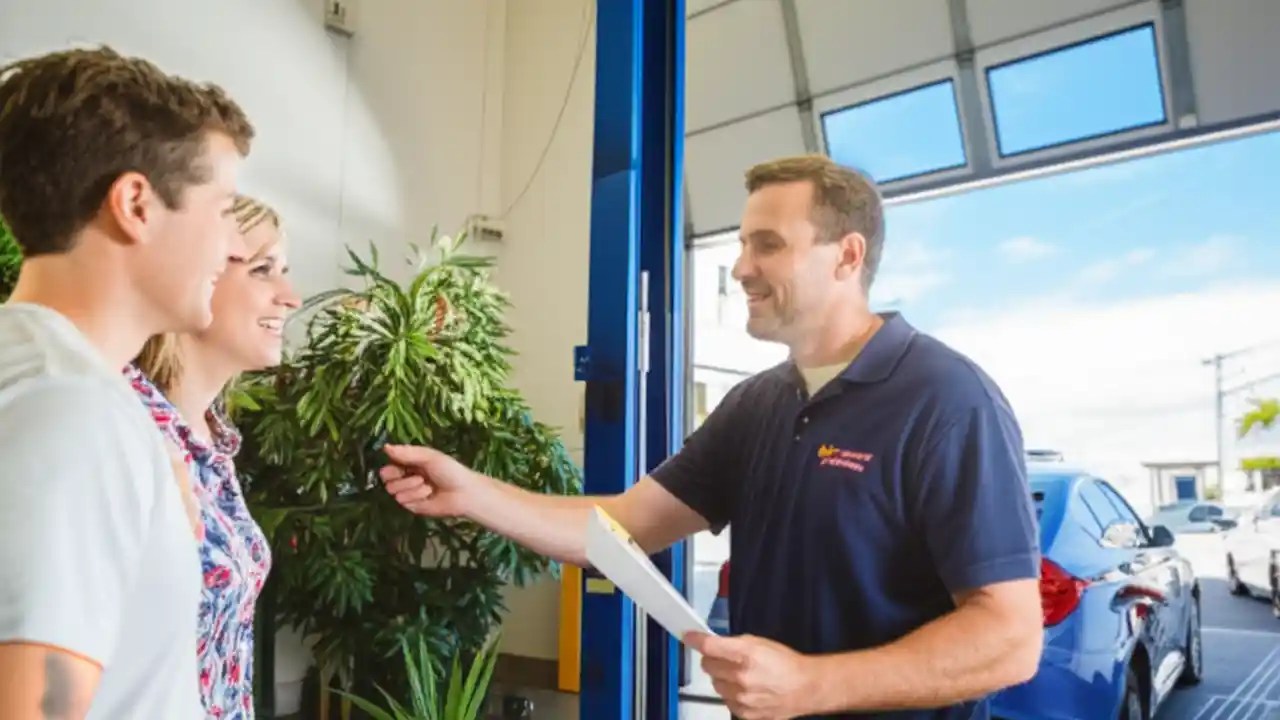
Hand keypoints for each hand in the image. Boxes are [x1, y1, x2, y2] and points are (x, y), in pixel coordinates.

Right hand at [379, 444, 481, 517]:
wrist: (463, 493)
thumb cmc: (450, 471)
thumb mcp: (429, 457)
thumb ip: (407, 453)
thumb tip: (385, 447)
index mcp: (409, 464)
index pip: (388, 464)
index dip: (390, 465)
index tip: (399, 465)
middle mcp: (406, 478)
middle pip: (385, 478)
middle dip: (398, 476)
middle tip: (415, 474)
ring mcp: (408, 493)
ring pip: (392, 490)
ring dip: (411, 486)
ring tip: (427, 485)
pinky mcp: (412, 506)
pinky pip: (403, 501)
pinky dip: (416, 495)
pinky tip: (428, 494)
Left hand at [685, 632, 817, 719]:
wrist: (805, 688)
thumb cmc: (786, 663)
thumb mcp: (761, 643)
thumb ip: (735, 643)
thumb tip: (713, 643)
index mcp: (746, 654)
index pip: (709, 647)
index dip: (695, 640)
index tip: (688, 636)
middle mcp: (741, 677)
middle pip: (707, 666)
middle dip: (713, 660)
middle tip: (726, 659)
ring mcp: (742, 698)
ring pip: (715, 684)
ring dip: (723, 678)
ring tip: (741, 676)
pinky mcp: (744, 713)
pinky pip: (726, 700)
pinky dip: (732, 694)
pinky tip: (746, 689)